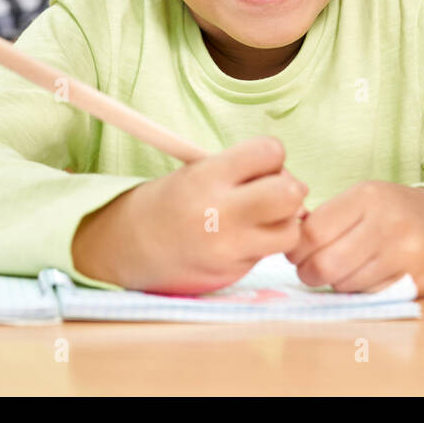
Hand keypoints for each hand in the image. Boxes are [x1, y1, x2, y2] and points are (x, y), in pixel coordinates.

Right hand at [71, 136, 307, 294]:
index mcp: (208, 175)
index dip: (272, 157)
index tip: (260, 165)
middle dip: (290, 190)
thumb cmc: (173, 202)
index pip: (270, 152)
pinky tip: (248, 239)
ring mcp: (229, 245)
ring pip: (290, 230)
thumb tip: (293, 182)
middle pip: (290, 193)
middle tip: (273, 193)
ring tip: (262, 219)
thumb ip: (242, 171)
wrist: (131, 246)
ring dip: (285, 222)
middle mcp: (220, 210)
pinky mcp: (234, 270)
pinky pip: (271, 253)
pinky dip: (269, 244)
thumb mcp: (198, 172)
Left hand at [284, 180, 423, 296]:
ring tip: (341, 270)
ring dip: (334, 283)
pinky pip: (368, 296)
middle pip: (324, 264)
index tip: (296, 251)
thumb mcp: (364, 197)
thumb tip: (286, 237)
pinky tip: (365, 277)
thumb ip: (328, 215)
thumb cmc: (396, 210)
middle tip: (310, 269)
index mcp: (367, 196)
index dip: (295, 248)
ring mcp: (403, 255)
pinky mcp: (414, 282)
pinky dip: (358, 292)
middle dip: (308, 272)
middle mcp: (386, 223)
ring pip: (344, 284)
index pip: (312, 232)